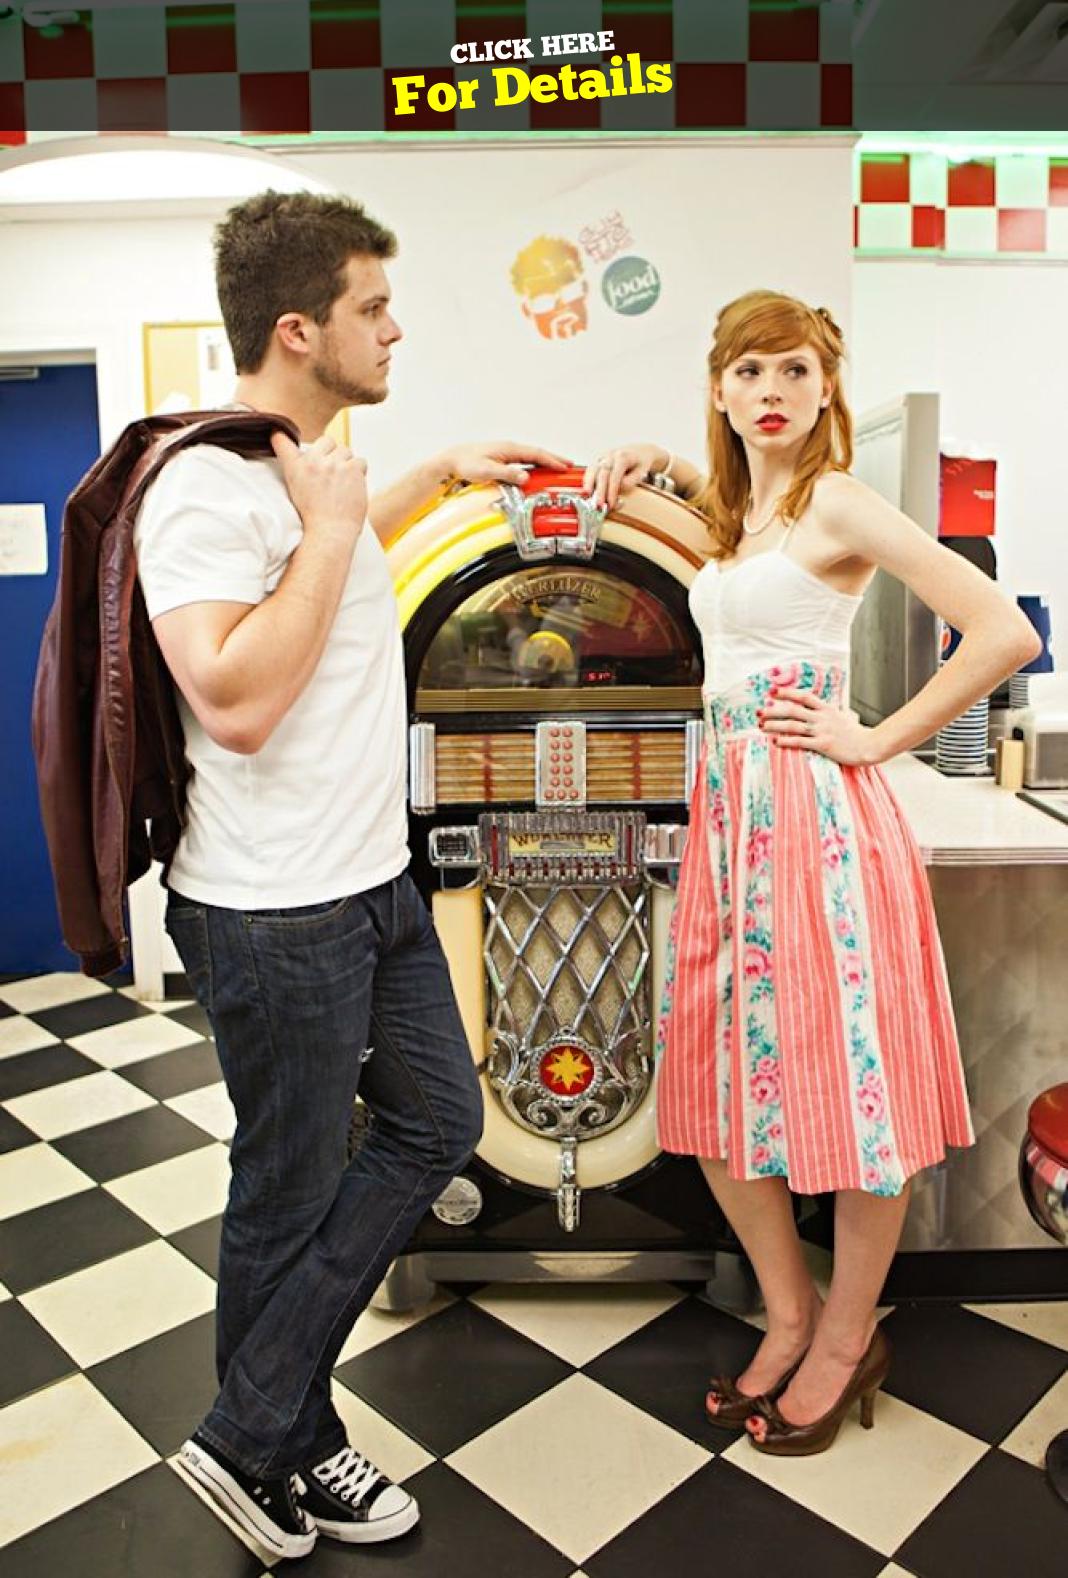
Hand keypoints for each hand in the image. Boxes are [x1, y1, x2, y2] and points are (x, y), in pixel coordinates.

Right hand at [271, 431, 366, 539]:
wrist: (330, 531)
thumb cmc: (314, 517)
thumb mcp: (297, 491)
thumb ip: (301, 471)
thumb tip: (309, 458)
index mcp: (296, 468)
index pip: (283, 443)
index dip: (280, 436)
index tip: (276, 431)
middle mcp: (313, 462)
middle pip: (327, 441)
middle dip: (332, 453)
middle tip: (332, 473)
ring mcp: (333, 464)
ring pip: (346, 451)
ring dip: (347, 463)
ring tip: (343, 484)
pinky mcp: (352, 469)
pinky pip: (360, 462)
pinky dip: (359, 473)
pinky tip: (353, 487)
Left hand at [436, 440, 571, 487]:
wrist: (451, 460)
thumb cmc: (465, 463)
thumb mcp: (486, 471)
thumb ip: (507, 474)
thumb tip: (526, 478)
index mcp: (509, 449)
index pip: (536, 454)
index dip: (552, 460)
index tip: (565, 466)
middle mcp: (509, 448)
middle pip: (538, 453)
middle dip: (554, 459)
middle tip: (569, 466)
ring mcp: (506, 453)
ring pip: (532, 457)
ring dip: (546, 462)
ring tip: (558, 468)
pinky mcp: (502, 458)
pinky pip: (524, 461)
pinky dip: (535, 465)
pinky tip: (538, 471)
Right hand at [583, 444, 666, 509]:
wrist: (640, 451)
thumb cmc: (641, 463)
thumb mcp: (642, 472)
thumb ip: (631, 480)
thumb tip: (619, 488)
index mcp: (623, 457)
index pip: (615, 476)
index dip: (611, 491)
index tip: (611, 503)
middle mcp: (611, 455)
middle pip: (602, 474)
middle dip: (600, 491)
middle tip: (599, 505)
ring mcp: (603, 457)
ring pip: (593, 470)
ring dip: (589, 485)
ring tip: (588, 497)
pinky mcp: (598, 461)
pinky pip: (590, 470)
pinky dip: (587, 480)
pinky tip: (586, 490)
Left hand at [758, 687, 879, 766]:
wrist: (870, 745)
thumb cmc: (857, 734)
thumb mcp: (844, 717)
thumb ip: (832, 712)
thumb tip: (827, 707)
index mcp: (827, 709)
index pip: (804, 696)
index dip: (787, 692)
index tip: (772, 691)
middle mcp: (822, 717)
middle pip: (792, 710)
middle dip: (773, 710)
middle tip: (759, 711)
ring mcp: (822, 730)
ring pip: (792, 725)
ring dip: (774, 725)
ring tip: (761, 726)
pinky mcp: (822, 745)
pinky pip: (800, 741)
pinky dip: (786, 741)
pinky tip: (775, 741)